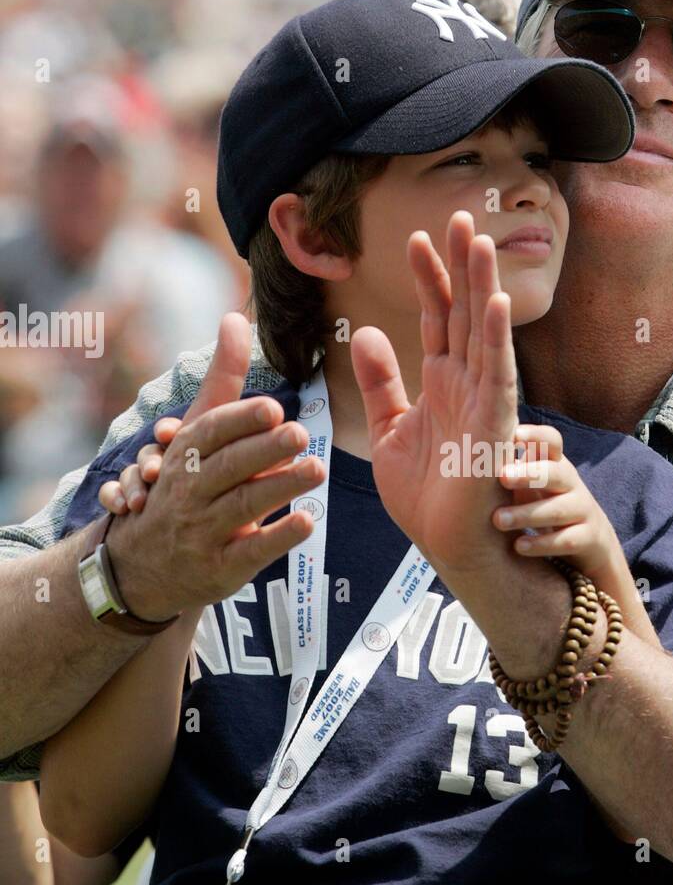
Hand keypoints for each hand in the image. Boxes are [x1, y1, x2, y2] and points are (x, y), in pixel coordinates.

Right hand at [104, 312, 324, 619]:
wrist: (143, 565)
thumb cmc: (182, 483)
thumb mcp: (195, 432)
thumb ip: (222, 378)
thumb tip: (235, 316)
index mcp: (186, 454)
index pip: (211, 433)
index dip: (239, 420)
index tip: (273, 407)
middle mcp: (190, 490)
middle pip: (226, 467)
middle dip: (262, 450)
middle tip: (300, 433)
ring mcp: (203, 531)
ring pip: (241, 506)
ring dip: (279, 487)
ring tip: (318, 469)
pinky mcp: (221, 568)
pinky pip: (250, 551)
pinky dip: (278, 537)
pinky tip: (306, 521)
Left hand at [350, 210, 518, 578]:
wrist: (450, 546)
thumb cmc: (427, 498)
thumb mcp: (389, 431)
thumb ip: (381, 382)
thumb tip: (367, 331)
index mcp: (442, 383)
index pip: (435, 317)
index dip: (429, 277)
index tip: (416, 237)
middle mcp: (467, 384)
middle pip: (464, 312)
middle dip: (462, 265)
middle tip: (461, 216)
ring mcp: (485, 402)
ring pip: (485, 332)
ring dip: (483, 287)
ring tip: (480, 241)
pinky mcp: (496, 427)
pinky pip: (499, 375)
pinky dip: (497, 339)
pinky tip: (497, 302)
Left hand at [494, 424, 664, 652]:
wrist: (590, 542)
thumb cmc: (546, 505)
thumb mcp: (530, 485)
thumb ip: (508, 468)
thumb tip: (465, 447)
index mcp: (554, 465)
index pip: (552, 442)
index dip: (536, 436)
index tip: (513, 435)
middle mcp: (571, 484)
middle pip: (556, 473)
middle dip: (529, 474)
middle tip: (502, 477)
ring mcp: (582, 511)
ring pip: (558, 509)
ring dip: (527, 514)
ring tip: (498, 520)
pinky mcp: (587, 539)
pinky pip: (567, 540)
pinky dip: (542, 544)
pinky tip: (519, 546)